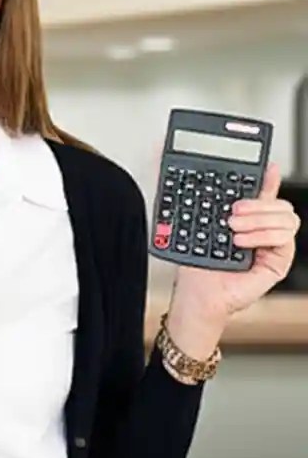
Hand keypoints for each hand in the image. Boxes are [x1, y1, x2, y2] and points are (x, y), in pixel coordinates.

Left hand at [169, 162, 301, 355]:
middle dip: (257, 203)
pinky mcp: (279, 259)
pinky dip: (263, 236)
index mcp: (247, 216)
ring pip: (287, 217)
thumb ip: (196, 198)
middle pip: (280, 202)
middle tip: (233, 211)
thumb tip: (171, 165)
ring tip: (233, 230)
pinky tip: (242, 242)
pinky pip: (285, 238)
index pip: (265, 191)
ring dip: (259, 220)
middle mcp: (263, 227)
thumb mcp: (195, 224)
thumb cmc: (198, 262)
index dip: (269, 177)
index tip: (268, 165)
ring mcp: (273, 243)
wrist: (199, 292)